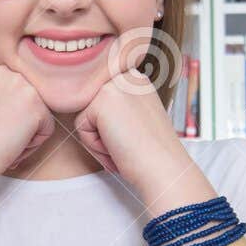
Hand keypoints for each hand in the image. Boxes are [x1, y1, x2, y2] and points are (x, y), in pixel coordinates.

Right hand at [0, 66, 53, 181]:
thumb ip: (6, 98)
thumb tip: (23, 106)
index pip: (24, 98)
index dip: (12, 118)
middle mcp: (12, 74)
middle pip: (36, 106)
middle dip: (21, 126)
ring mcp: (25, 88)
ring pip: (42, 118)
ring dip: (27, 136)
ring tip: (2, 140)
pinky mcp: (36, 107)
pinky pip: (47, 130)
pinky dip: (32, 145)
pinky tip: (10, 144)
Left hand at [74, 68, 193, 197]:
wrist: (164, 168)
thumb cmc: (151, 154)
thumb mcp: (134, 120)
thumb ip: (116, 109)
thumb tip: (91, 111)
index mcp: (135, 80)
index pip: (102, 104)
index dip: (112, 128)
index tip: (134, 138)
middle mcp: (126, 77)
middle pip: (91, 108)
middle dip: (104, 134)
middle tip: (129, 145)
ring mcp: (115, 85)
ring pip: (85, 117)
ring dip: (99, 141)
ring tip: (125, 146)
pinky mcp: (102, 100)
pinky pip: (81, 127)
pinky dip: (95, 145)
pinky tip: (119, 147)